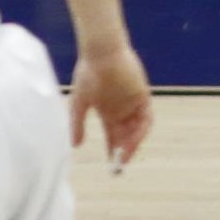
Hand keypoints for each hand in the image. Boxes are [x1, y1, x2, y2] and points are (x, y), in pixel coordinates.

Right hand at [70, 45, 153, 172]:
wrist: (100, 53)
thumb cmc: (88, 73)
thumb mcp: (79, 102)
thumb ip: (77, 124)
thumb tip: (74, 146)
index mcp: (107, 110)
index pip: (112, 135)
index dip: (112, 150)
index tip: (111, 166)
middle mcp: (122, 109)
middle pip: (126, 136)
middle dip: (123, 152)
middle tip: (118, 167)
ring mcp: (133, 103)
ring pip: (136, 129)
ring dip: (132, 144)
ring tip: (123, 156)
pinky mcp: (142, 96)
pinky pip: (146, 118)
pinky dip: (140, 131)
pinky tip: (132, 141)